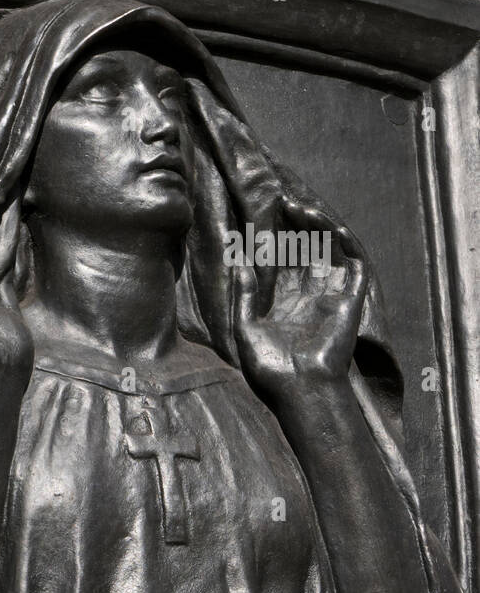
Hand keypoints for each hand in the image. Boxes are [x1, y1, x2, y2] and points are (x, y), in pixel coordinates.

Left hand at [233, 198, 367, 403]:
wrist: (299, 389)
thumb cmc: (270, 368)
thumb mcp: (246, 328)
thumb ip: (244, 295)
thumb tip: (237, 262)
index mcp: (284, 305)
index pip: (280, 264)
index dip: (273, 240)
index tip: (256, 218)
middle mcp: (308, 298)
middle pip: (304, 252)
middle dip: (294, 227)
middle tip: (280, 202)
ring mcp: (331, 298)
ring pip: (329, 253)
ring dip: (318, 229)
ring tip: (300, 207)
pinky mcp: (350, 301)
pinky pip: (355, 267)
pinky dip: (345, 245)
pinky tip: (329, 226)